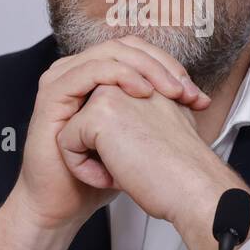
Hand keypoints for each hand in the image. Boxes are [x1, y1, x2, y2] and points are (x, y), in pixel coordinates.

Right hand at [10, 37, 210, 231]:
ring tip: (170, 93)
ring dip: (147, 69)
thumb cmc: (99, 175)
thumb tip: (196, 96)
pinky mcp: (53, 93)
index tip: (197, 96)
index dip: (170, 66)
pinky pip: (92, 71)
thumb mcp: (138, 136)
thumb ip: (157, 110)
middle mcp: (79, 71)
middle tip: (187, 93)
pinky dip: (121, 78)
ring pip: (111, 52)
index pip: (138, 51)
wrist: (66, 204)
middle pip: (126, 46)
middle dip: (163, 66)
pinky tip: (142, 94)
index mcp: (97, 77)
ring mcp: (63, 79)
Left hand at [54, 84, 225, 226]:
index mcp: (145, 81)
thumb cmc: (184, 169)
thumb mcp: (169, 125)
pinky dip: (85, 170)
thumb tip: (125, 117)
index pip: (105, 110)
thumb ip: (147, 109)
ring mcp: (110, 94)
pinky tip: (115, 176)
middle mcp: (127, 81)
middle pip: (86, 119)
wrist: (194, 190)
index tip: (143, 158)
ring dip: (93, 158)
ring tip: (126, 168)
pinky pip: (67, 144)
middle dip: (99, 147)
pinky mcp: (96, 114)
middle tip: (135, 163)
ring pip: (74, 130)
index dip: (115, 141)